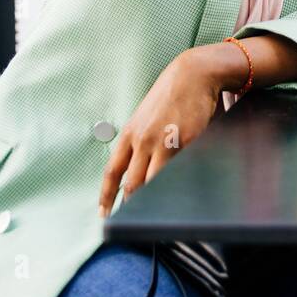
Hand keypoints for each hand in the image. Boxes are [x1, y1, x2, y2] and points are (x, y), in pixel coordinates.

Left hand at [97, 46, 231, 217]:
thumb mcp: (148, 117)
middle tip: (129, 221)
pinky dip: (171, 187)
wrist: (193, 75)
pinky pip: (175, 173)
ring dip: (149, 200)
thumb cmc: (173, 95)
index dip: (106, 196)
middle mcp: (141, 140)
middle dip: (129, 205)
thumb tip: (139, 165)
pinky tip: (173, 196)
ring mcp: (161, 142)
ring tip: (150, 215)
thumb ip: (141, 140)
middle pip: (131, 182)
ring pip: (151, 182)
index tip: (103, 213)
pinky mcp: (183, 142)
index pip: (112, 172)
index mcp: (129, 133)